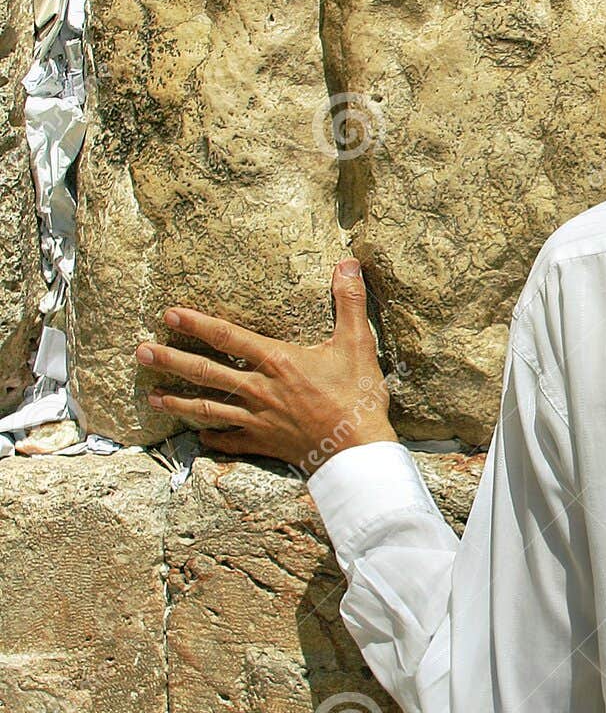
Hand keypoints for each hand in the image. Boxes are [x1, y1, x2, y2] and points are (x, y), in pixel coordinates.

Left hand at [134, 259, 397, 472]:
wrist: (357, 449)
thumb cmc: (358, 396)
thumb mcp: (357, 343)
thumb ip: (350, 301)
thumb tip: (348, 263)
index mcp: (277, 361)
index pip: (228, 337)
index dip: (196, 324)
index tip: (169, 315)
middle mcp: (259, 389)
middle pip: (205, 372)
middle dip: (170, 360)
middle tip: (140, 352)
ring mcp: (257, 419)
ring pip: (207, 408)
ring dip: (176, 401)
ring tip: (150, 396)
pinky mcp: (264, 443)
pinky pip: (230, 441)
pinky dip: (212, 438)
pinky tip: (198, 437)